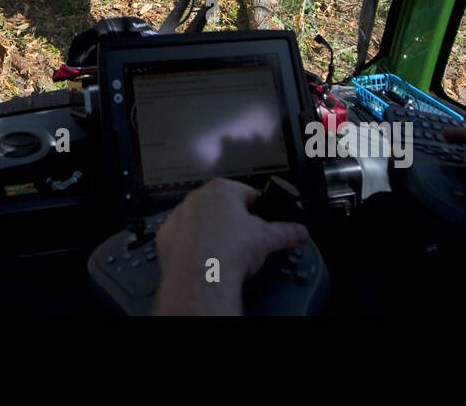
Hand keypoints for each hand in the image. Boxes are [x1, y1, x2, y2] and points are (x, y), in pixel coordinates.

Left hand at [153, 177, 307, 314]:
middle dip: (234, 222)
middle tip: (245, 241)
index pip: (248, 193)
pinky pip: (183, 238)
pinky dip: (193, 246)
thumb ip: (287, 232)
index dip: (260, 210)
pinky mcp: (167, 237)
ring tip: (225, 253)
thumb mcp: (267, 239)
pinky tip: (205, 259)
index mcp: (222, 190)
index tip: (263, 222)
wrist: (200, 276)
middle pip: (222, 207)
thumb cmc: (228, 251)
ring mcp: (179, 216)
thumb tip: (299, 232)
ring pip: (200, 221)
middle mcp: (197, 198)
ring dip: (212, 233)